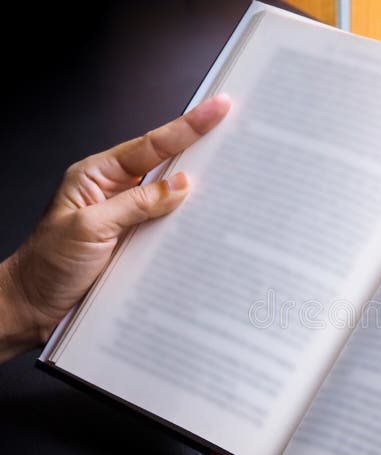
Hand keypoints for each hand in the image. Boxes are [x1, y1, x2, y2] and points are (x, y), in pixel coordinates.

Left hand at [0, 95, 230, 361]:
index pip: (151, 146)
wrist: (33, 307)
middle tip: (233, 136)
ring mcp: (128, 218)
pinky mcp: (136, 243)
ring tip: (230, 179)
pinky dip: (189, 224)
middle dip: (199, 151)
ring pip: (172, 198)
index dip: (187, 127)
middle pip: (166, 165)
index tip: (217, 108)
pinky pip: (169, 227)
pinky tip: (207, 222)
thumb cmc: (47, 265)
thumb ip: (136, 204)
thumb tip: (180, 185)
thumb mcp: (90, 228)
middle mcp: (115, 192)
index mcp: (98, 175)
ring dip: (198, 193)